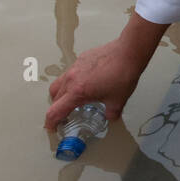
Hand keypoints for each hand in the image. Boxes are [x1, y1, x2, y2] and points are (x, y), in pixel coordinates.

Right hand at [44, 14, 166, 130]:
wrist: (128, 52)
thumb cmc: (122, 74)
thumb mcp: (117, 101)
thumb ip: (111, 113)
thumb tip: (110, 116)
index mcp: (77, 92)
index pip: (55, 111)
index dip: (51, 123)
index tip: (51, 127)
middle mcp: (71, 79)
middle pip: (54, 98)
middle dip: (57, 109)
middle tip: (63, 116)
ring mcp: (75, 67)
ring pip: (59, 83)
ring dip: (61, 94)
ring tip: (71, 99)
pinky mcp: (81, 59)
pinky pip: (69, 72)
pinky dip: (71, 81)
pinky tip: (84, 83)